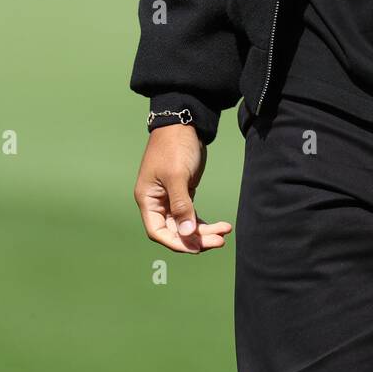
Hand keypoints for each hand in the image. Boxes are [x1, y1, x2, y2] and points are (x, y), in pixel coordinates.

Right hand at [134, 126, 232, 253]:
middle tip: (219, 241)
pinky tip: (220, 226)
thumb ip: (181, 205)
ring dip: (204, 231)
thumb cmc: (174, 146)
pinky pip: (191, 214)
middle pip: (174, 230)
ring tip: (224, 233)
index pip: (158, 231)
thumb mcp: (177, 175)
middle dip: (196, 238)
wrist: (184, 123)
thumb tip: (187, 234)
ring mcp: (170, 197)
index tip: (197, 248)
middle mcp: (157, 201)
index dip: (176, 242)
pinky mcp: (183, 191)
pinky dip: (204, 221)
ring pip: (185, 223)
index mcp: (148, 199)